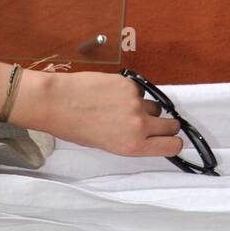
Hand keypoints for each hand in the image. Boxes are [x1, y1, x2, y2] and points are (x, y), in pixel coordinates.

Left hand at [0, 62, 185, 159]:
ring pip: (155, 107)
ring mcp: (136, 103)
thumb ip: (129, 140)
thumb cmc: (74, 128)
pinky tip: (108, 95)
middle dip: (164, 125)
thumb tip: (146, 134)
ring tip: (119, 110)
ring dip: (144, 109)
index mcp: (132, 146)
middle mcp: (139, 126)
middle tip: (149, 124)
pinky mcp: (130, 84)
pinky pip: (139, 91)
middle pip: (172, 125)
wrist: (57, 103)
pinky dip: (128, 94)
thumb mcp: (104, 144)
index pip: (172, 145)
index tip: (166, 139)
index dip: (171, 142)